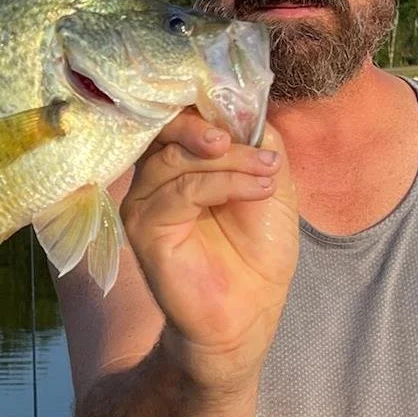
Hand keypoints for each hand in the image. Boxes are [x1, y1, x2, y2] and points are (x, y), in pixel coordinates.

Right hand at [121, 109, 298, 390]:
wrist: (249, 314)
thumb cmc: (258, 251)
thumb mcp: (273, 184)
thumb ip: (261, 143)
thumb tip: (249, 106)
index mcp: (180, 160)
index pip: (180, 114)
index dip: (210, 102)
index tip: (248, 107)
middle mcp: (154, 176)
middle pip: (169, 127)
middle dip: (212, 126)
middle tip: (246, 139)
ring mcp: (144, 202)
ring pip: (178, 157)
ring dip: (232, 159)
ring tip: (268, 172)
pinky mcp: (144, 229)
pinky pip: (181, 190)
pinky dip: (225, 183)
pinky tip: (258, 191)